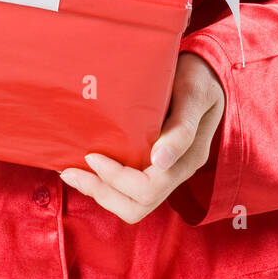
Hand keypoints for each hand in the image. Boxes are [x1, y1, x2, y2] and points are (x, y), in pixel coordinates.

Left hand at [59, 53, 224, 222]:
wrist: (206, 74)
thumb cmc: (199, 78)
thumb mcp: (194, 93)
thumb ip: (182, 127)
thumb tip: (161, 160)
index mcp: (188, 157)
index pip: (149, 187)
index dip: (117, 178)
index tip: (92, 156)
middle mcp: (176, 171)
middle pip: (139, 205)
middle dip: (101, 192)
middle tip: (70, 171)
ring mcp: (166, 171)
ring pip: (133, 204)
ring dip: (100, 193)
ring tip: (72, 173)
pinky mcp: (153, 165)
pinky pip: (130, 190)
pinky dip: (105, 185)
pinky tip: (85, 168)